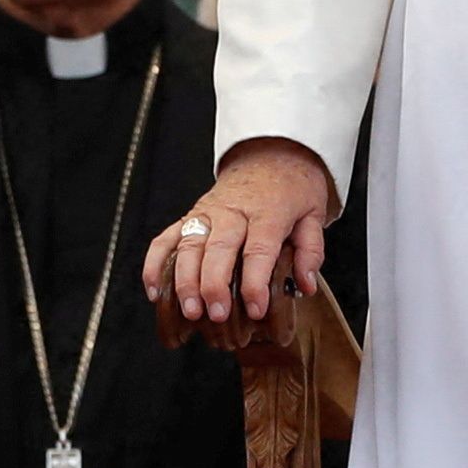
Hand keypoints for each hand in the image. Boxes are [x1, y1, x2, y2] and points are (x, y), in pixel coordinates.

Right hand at [142, 137, 335, 334]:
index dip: (255, 282)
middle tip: (215, 315)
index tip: (255, 309)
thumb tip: (304, 286)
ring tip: (189, 311)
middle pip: (218, 248)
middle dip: (213, 284)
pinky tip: (154, 291)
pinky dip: (155, 263)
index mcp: (267, 211)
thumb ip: (309, 251)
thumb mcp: (313, 213)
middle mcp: (232, 211)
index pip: (258, 249)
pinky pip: (166, 238)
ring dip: (185, 279)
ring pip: (188, 245)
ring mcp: (206, 213)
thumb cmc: (292, 188)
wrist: (269, 153)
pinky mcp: (189, 216)